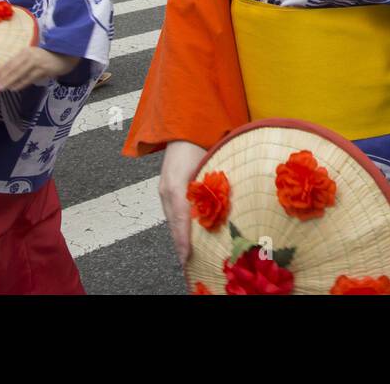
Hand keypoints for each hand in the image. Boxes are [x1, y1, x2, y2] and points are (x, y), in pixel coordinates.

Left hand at [0, 46, 78, 90]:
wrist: (65, 55)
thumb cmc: (45, 57)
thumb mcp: (32, 56)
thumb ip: (20, 63)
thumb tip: (3, 73)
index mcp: (25, 51)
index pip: (10, 62)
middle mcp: (31, 56)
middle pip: (14, 68)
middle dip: (3, 78)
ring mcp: (38, 63)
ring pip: (21, 74)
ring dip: (10, 82)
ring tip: (1, 88)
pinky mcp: (45, 70)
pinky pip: (30, 79)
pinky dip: (21, 84)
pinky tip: (14, 88)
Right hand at [159, 140, 206, 267]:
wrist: (184, 128)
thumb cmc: (198, 143)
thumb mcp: (208, 162)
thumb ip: (212, 184)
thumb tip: (223, 205)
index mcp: (176, 185)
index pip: (180, 218)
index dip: (183, 239)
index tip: (186, 256)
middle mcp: (168, 189)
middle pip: (174, 222)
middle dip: (180, 242)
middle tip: (186, 260)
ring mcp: (165, 188)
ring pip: (172, 217)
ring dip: (178, 234)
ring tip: (186, 252)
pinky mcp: (167, 187)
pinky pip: (171, 210)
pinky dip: (177, 223)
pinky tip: (184, 232)